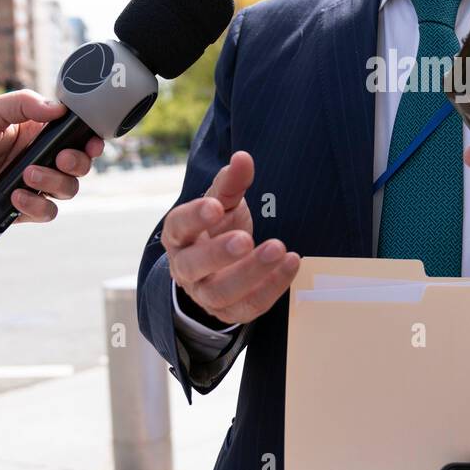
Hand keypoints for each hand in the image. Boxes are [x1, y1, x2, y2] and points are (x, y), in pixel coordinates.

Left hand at [0, 90, 103, 228]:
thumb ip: (21, 104)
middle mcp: (36, 159)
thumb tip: (57, 108)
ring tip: (28, 176)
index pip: (72, 134)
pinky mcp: (18, 210)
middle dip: (79, 161)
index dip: (89, 137)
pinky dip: (37, 205)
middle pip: (78, 164)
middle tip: (61, 157)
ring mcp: (29, 186)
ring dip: (55, 183)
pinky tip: (15, 195)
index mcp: (32, 132)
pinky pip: (46, 212)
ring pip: (67, 189)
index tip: (91, 139)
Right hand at [163, 151, 300, 324]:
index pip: (179, 226)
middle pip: (193, 266)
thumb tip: (243, 157)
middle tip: (246, 239)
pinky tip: (291, 264)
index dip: (194, 217)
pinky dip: (272, 287)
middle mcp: (186, 268)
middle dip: (219, 253)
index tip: (215, 206)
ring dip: (252, 272)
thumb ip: (231, 183)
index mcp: (179, 236)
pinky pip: (249, 306)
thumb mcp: (224, 203)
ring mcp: (205, 294)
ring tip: (279, 249)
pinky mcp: (230, 312)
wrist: (222, 267)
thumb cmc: (220, 228)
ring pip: (221, 292)